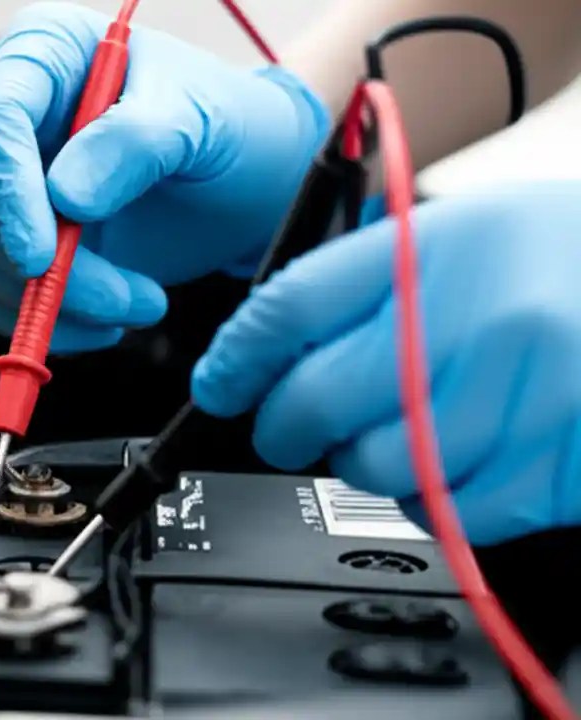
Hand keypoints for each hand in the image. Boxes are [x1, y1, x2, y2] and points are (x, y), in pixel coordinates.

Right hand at [0, 1, 328, 351]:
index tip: (40, 255)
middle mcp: (10, 119)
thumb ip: (135, 143)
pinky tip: (107, 321)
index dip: (4, 188)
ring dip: (50, 302)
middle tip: (117, 298)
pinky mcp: (14, 243)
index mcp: (44, 55)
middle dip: (38, 265)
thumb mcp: (198, 117)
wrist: (245, 182)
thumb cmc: (225, 125)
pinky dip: (46, 325)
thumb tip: (65, 198)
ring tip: (139, 304)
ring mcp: (5, 185)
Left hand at [192, 182, 580, 544]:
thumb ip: (369, 283)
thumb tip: (266, 348)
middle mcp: (476, 320)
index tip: (219, 382)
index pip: (292, 305)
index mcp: (441, 247)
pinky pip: (443, 513)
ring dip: (362, 462)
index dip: (236, 356)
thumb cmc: (564, 260)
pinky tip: (454, 461)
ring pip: (371, 469)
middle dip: (282, 425)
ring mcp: (520, 400)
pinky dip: (428, 499)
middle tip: (289, 425)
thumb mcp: (463, 234)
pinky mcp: (553, 470)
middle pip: (315, 400)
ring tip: (404, 430)